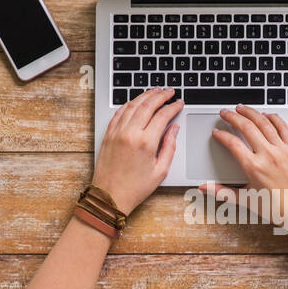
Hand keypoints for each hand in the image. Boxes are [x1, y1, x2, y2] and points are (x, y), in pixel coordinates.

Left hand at [91, 89, 183, 212]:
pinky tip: (136, 102)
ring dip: (145, 96)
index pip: (162, 115)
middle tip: (169, 91)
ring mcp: (116, 132)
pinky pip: (119, 113)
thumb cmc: (135, 188)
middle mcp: (129, 133)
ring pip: (132, 105)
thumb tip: (174, 129)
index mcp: (145, 143)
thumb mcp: (160, 170)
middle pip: (147, 105)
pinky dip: (129, 104)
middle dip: (160, 95)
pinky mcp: (108, 135)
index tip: (179, 103)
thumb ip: (170, 146)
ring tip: (155, 91)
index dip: (173, 106)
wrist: (109, 196)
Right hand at [207, 105, 287, 238]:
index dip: (222, 135)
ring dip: (251, 112)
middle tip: (225, 113)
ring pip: (264, 123)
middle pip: (247, 127)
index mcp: (254, 167)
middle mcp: (268, 155)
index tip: (217, 132)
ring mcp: (282, 150)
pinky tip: (266, 115)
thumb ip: (222, 191)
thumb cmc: (277, 209)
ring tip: (241, 108)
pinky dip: (273, 118)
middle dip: (233, 117)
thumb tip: (204, 189)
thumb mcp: (246, 199)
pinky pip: (283, 128)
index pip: (232, 144)